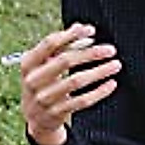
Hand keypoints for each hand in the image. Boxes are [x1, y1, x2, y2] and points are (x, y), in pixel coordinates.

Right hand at [20, 23, 120, 144]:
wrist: (35, 118)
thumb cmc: (42, 83)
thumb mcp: (43, 64)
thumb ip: (61, 45)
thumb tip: (81, 27)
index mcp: (28, 63)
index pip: (50, 43)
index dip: (71, 35)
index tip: (91, 30)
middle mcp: (34, 80)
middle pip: (65, 60)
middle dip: (90, 53)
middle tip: (110, 50)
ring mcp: (44, 98)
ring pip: (76, 81)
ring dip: (99, 71)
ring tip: (115, 65)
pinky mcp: (57, 112)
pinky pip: (82, 101)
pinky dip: (99, 92)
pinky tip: (111, 84)